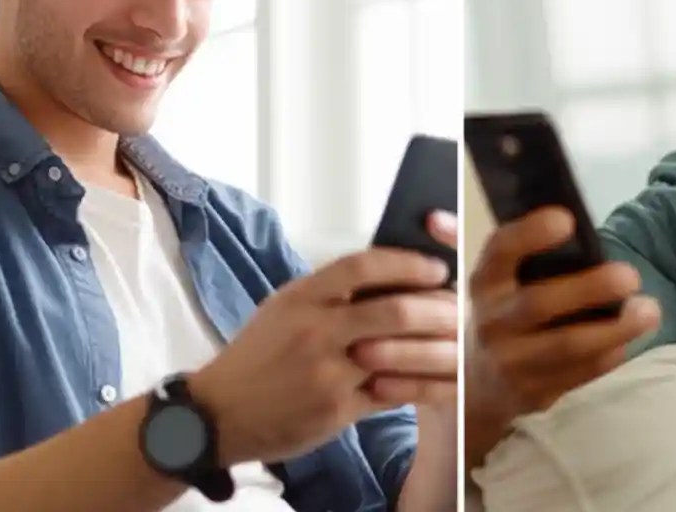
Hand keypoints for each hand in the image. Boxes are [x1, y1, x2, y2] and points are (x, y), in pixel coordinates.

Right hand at [190, 245, 453, 464]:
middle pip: (393, 311)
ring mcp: (327, 372)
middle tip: (457, 308)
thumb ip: (329, 292)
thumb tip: (389, 275)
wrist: (218, 413)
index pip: (362, 266)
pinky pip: (393, 394)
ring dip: (437, 348)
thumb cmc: (258, 356)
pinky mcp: (337, 410)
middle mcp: (315, 330)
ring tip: (457, 342)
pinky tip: (438, 379)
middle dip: (436, 308)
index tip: (436, 269)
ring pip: (400, 354)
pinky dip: (420, 385)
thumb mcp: (284, 307)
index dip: (406, 263)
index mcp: (302, 297)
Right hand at [464, 206, 659, 469]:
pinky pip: (579, 373)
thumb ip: (522, 252)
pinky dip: (609, 355)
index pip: (500, 252)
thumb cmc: (501, 314)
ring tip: (649, 311)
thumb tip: (569, 217)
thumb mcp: (496, 283)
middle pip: (538, 304)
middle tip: (630, 275)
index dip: (530, 234)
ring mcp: (511, 362)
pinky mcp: (535, 393)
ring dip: (613, 329)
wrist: (476, 387)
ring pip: (567, 346)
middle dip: (588, 289)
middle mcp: (492, 322)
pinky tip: (630, 339)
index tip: (567, 219)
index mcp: (484, 283)